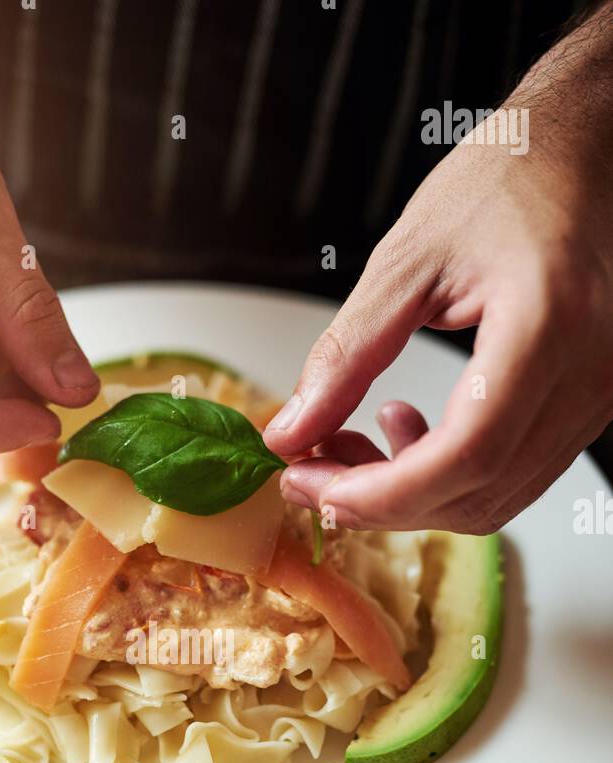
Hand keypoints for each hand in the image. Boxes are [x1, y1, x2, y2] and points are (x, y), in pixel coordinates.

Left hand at [265, 5, 612, 532]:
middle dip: (384, 501)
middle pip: (479, 491)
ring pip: (498, 496)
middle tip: (311, 473)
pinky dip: (449, 473)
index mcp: (549, 324)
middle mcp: (592, 372)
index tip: (311, 485)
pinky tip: (408, 429)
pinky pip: (515, 472)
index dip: (383, 493)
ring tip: (351, 444)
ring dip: (413, 494)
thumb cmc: (511, 177)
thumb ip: (345, 355)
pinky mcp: (591, 403)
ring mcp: (600, 394)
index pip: (467, 454)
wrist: (584, 149)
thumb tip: (291, 432)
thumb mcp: (406, 258)